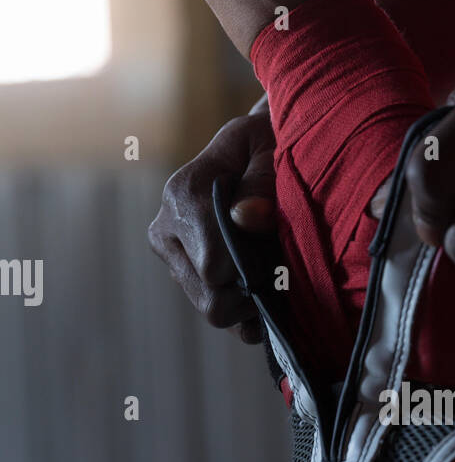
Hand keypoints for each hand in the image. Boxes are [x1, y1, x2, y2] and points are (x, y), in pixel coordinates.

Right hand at [148, 110, 276, 342]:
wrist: (259, 150)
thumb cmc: (269, 145)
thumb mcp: (273, 148)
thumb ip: (262, 181)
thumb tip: (245, 217)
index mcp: (183, 196)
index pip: (214, 265)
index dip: (255, 268)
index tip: (278, 248)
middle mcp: (166, 230)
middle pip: (210, 298)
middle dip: (253, 288)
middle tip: (280, 261)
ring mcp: (173, 258)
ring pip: (214, 309)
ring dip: (251, 297)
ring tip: (272, 265)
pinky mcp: (185, 275)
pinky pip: (220, 316)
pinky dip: (248, 312)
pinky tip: (267, 289)